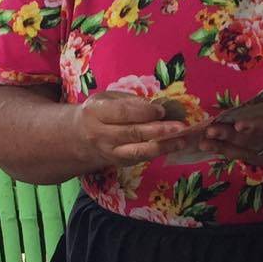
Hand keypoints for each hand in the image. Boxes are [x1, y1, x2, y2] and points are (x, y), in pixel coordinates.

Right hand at [71, 91, 202, 169]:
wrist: (80, 137)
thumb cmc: (99, 112)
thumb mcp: (108, 99)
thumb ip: (130, 102)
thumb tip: (156, 106)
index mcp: (96, 113)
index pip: (122, 113)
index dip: (144, 112)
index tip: (162, 110)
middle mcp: (101, 135)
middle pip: (133, 133)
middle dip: (159, 130)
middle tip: (180, 127)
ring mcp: (111, 152)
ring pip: (139, 151)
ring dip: (163, 146)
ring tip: (182, 141)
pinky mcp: (122, 162)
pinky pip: (143, 158)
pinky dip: (160, 151)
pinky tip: (175, 145)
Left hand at [202, 84, 262, 166]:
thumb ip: (259, 105)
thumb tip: (232, 113)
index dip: (256, 126)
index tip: (237, 124)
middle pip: (258, 142)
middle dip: (232, 137)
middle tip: (211, 131)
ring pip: (250, 154)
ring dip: (226, 148)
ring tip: (205, 142)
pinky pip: (250, 157)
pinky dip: (231, 151)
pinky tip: (214, 146)